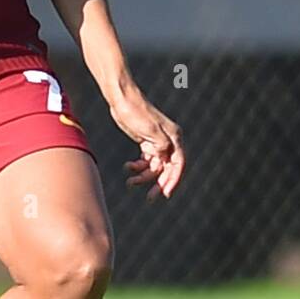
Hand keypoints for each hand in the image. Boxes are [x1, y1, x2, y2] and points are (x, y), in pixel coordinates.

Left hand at [108, 86, 185, 201]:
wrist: (121, 99)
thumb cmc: (135, 112)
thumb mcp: (149, 130)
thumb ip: (160, 145)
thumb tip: (164, 159)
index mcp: (174, 137)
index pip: (178, 164)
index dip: (173, 180)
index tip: (165, 193)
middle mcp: (168, 141)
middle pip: (167, 169)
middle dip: (158, 184)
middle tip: (150, 198)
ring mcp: (157, 143)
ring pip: (154, 167)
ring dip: (144, 177)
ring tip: (130, 182)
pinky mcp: (146, 142)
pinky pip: (145, 161)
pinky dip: (138, 167)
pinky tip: (128, 167)